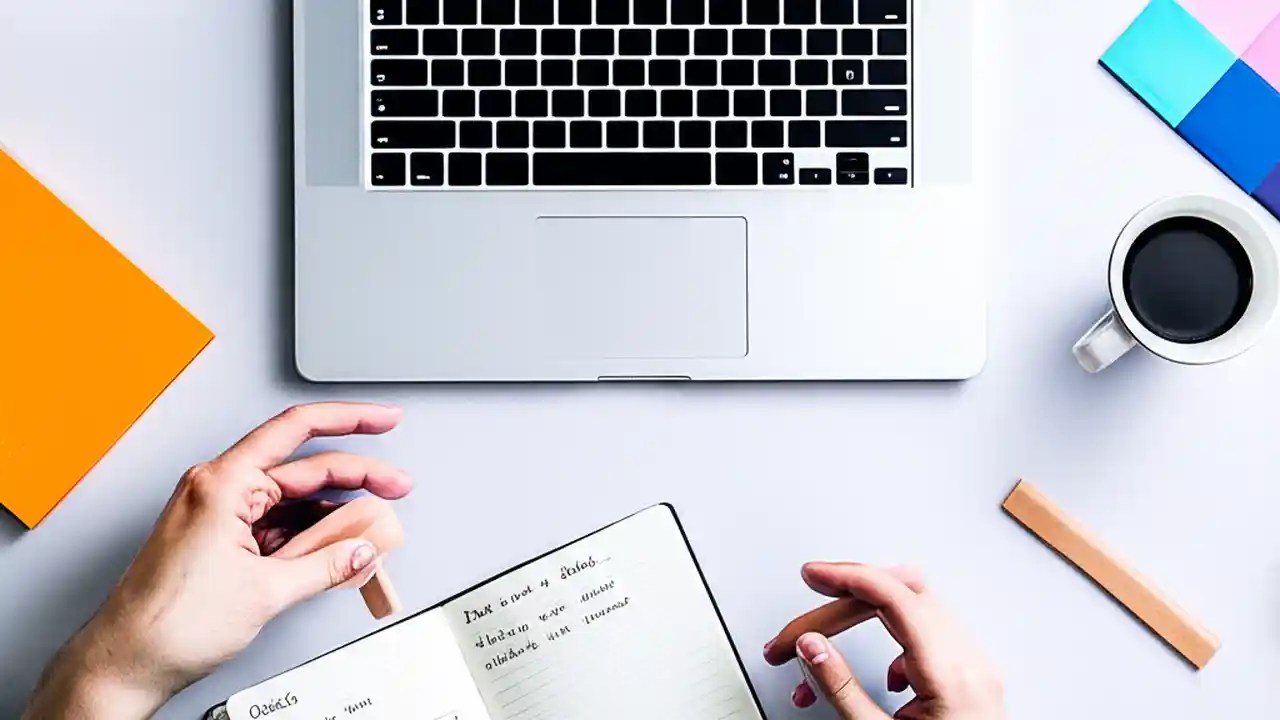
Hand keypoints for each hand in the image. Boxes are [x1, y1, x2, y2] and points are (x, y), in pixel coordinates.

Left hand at [23, 403, 411, 719]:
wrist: (127, 662)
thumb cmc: (168, 623)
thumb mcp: (266, 591)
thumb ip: (325, 565)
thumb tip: (361, 550)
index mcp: (222, 484)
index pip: (296, 430)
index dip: (349, 419)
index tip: (383, 419)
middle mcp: (216, 489)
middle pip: (302, 468)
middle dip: (355, 478)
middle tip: (395, 488)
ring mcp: (215, 513)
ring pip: (290, 499)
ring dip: (330, 515)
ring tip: (367, 532)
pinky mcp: (216, 538)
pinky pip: (273, 523)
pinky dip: (305, 535)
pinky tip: (332, 549)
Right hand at [764, 563, 1003, 719]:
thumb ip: (842, 689)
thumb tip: (812, 646)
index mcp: (951, 675)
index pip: (894, 597)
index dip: (848, 577)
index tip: (814, 575)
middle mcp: (972, 663)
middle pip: (904, 597)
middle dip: (848, 600)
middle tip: (809, 605)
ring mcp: (978, 670)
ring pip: (919, 612)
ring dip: (870, 621)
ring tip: (831, 642)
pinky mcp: (974, 680)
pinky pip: (933, 638)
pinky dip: (897, 642)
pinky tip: (883, 674)